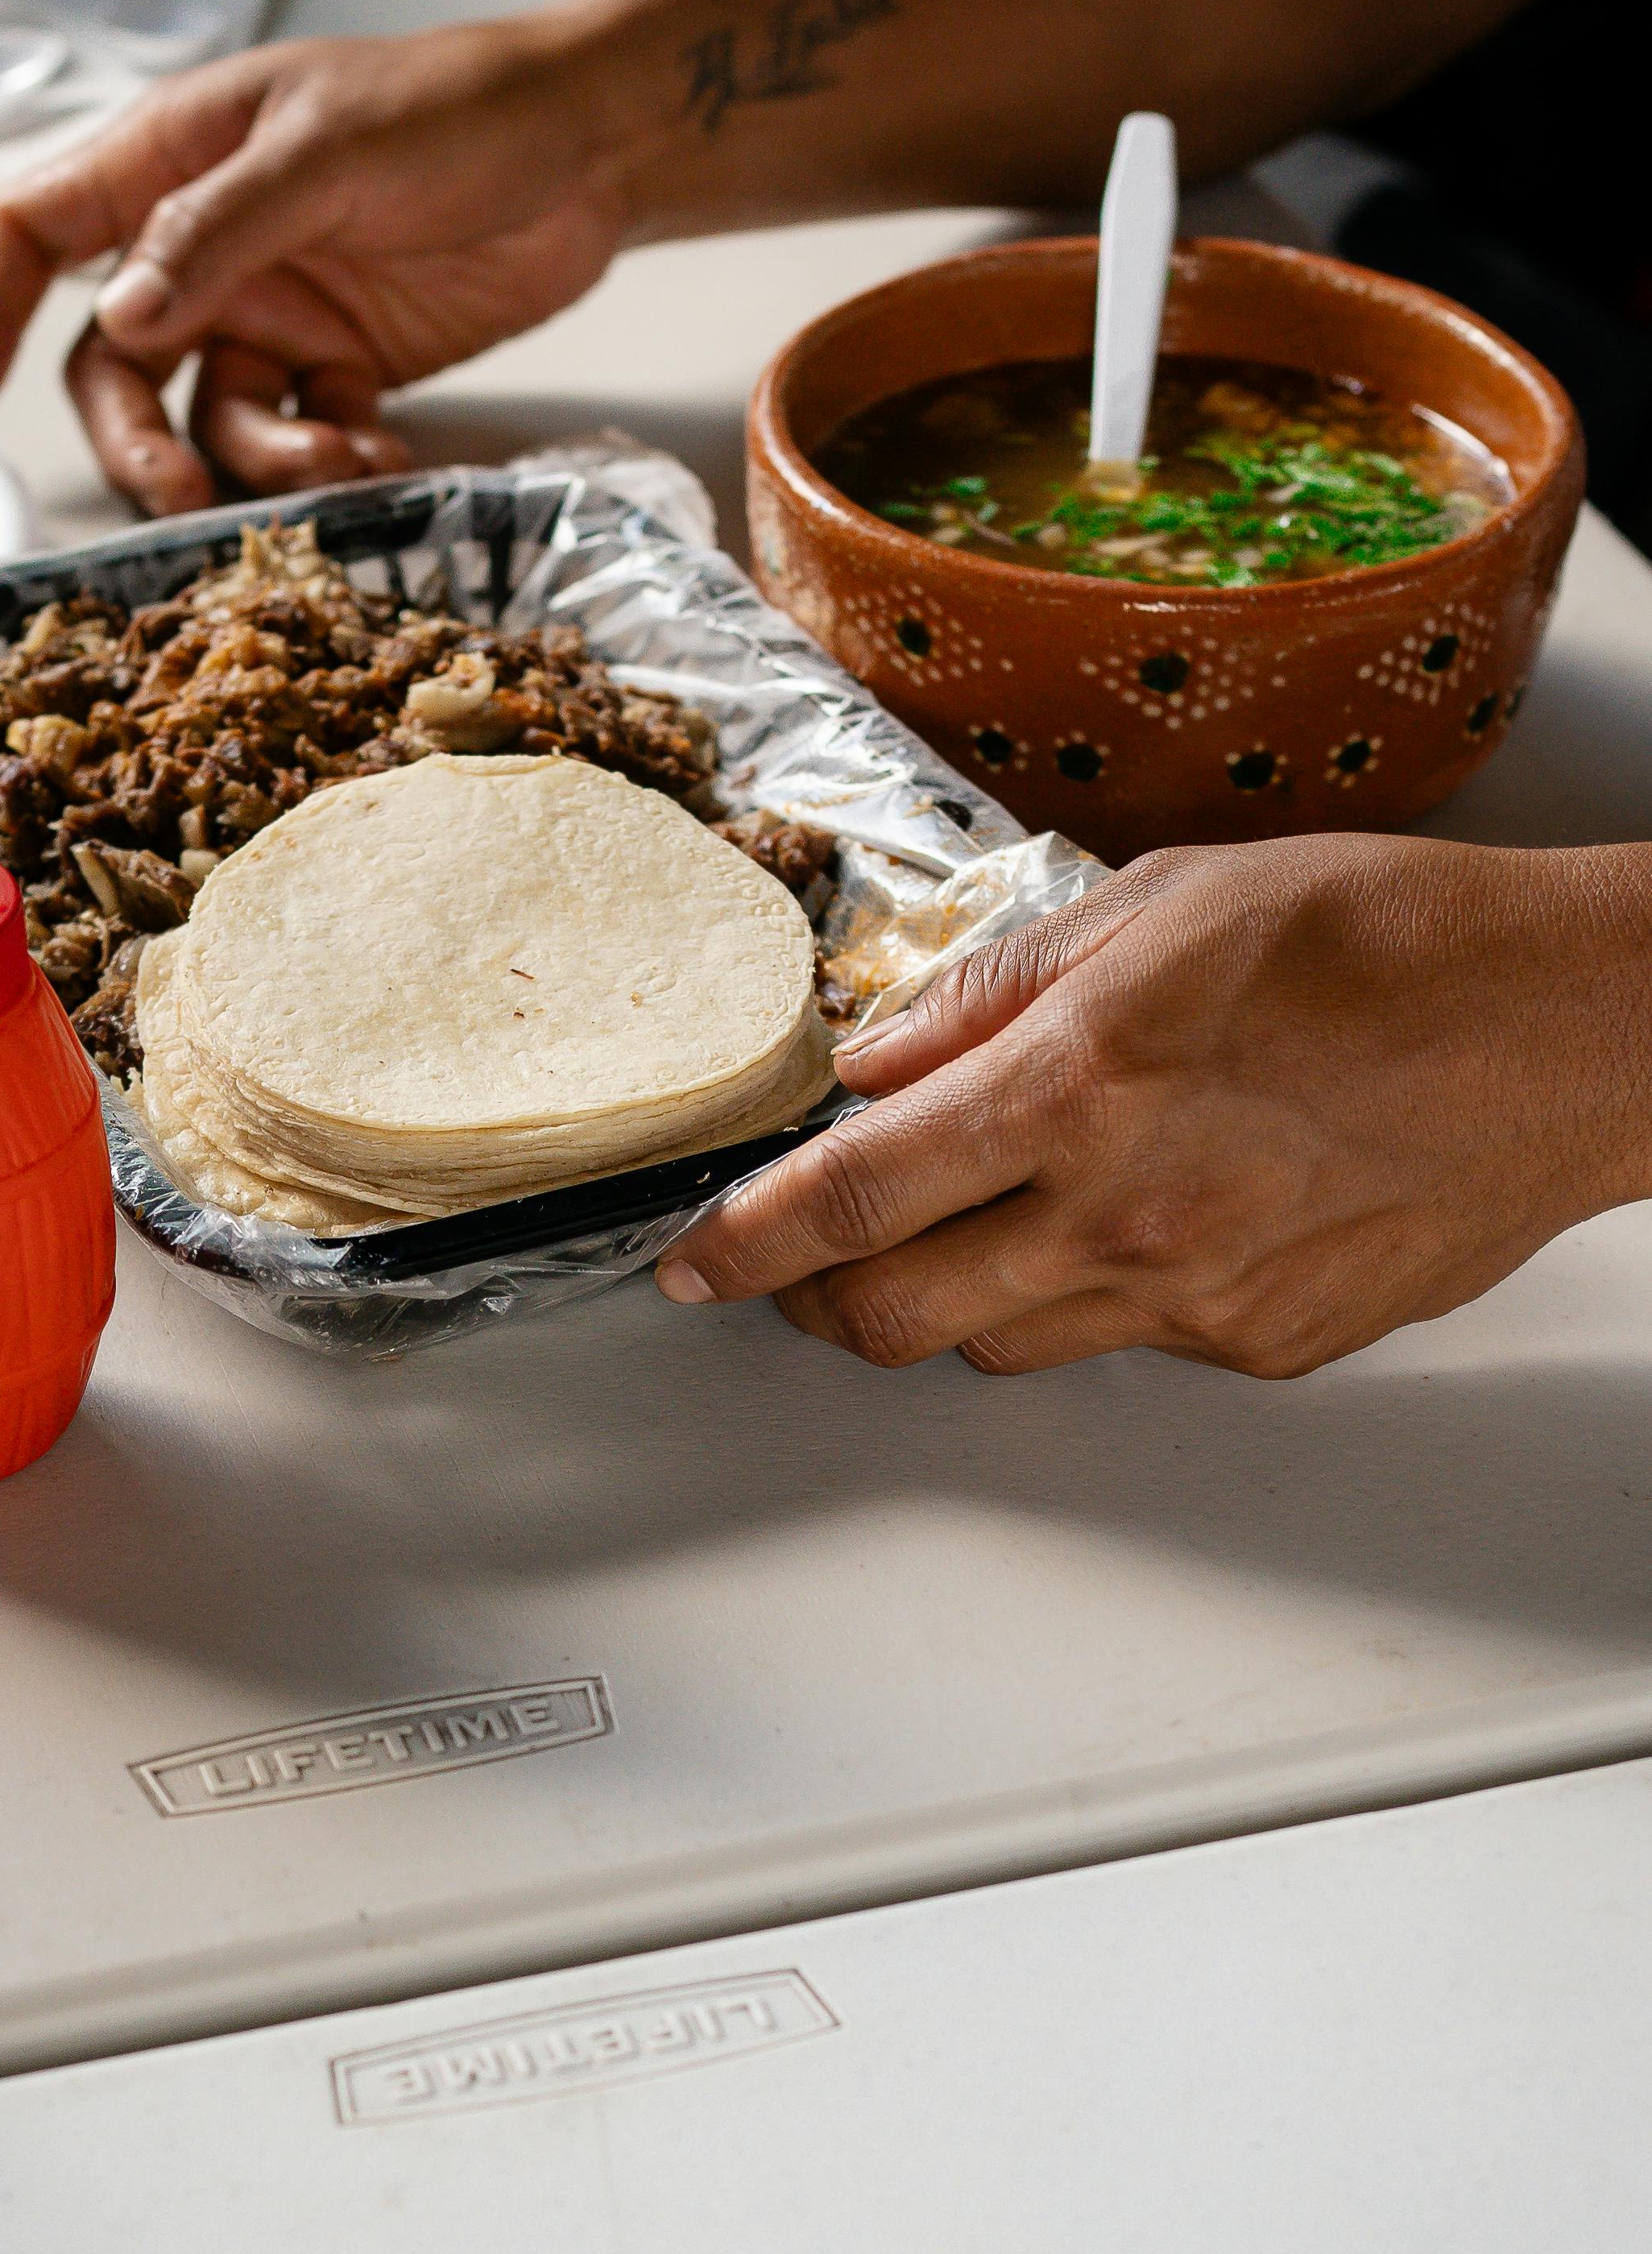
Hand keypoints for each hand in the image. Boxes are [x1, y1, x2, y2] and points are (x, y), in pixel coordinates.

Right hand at [0, 16, 640, 512]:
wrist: (597, 146)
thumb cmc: (460, 107)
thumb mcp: (329, 149)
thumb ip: (216, 231)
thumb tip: (116, 319)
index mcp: (171, 159)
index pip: (34, 228)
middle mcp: (202, 243)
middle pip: (113, 363)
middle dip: (137, 439)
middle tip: (180, 494)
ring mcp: (270, 308)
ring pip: (206, 418)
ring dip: (258, 459)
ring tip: (338, 458)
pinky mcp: (339, 362)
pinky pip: (297, 435)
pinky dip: (328, 459)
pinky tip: (383, 454)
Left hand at [656, 838, 1651, 1378]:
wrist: (1564, 1030)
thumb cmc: (1382, 940)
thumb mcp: (1155, 906)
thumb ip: (991, 991)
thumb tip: (876, 1056)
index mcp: (1070, 1089)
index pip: (841, 1199)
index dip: (739, 1243)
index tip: (689, 1264)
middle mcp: (1118, 1215)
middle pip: (890, 1316)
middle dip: (821, 1297)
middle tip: (808, 1258)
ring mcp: (1192, 1296)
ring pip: (996, 1347)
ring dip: (950, 1301)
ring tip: (974, 1225)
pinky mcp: (1261, 1343)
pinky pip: (1125, 1344)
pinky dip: (1094, 1296)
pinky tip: (1140, 1222)